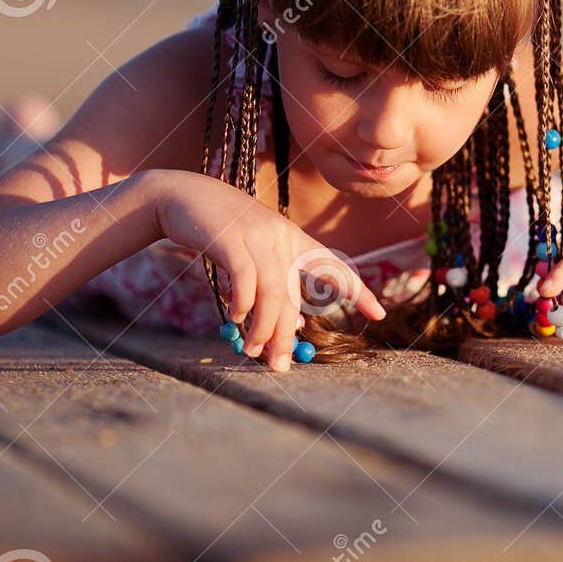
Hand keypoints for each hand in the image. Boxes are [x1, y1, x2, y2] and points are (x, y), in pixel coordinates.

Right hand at [147, 170, 386, 370]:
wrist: (182, 196)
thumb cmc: (219, 231)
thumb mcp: (253, 254)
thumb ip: (273, 285)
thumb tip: (291, 327)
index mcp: (292, 239)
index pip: (333, 266)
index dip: (358, 291)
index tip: (380, 314)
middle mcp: (281, 236)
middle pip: (292, 296)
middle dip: (285, 336)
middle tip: (280, 366)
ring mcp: (257, 236)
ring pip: (272, 292)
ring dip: (263, 328)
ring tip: (253, 351)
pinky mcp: (231, 239)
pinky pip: (246, 280)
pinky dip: (243, 304)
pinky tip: (236, 317)